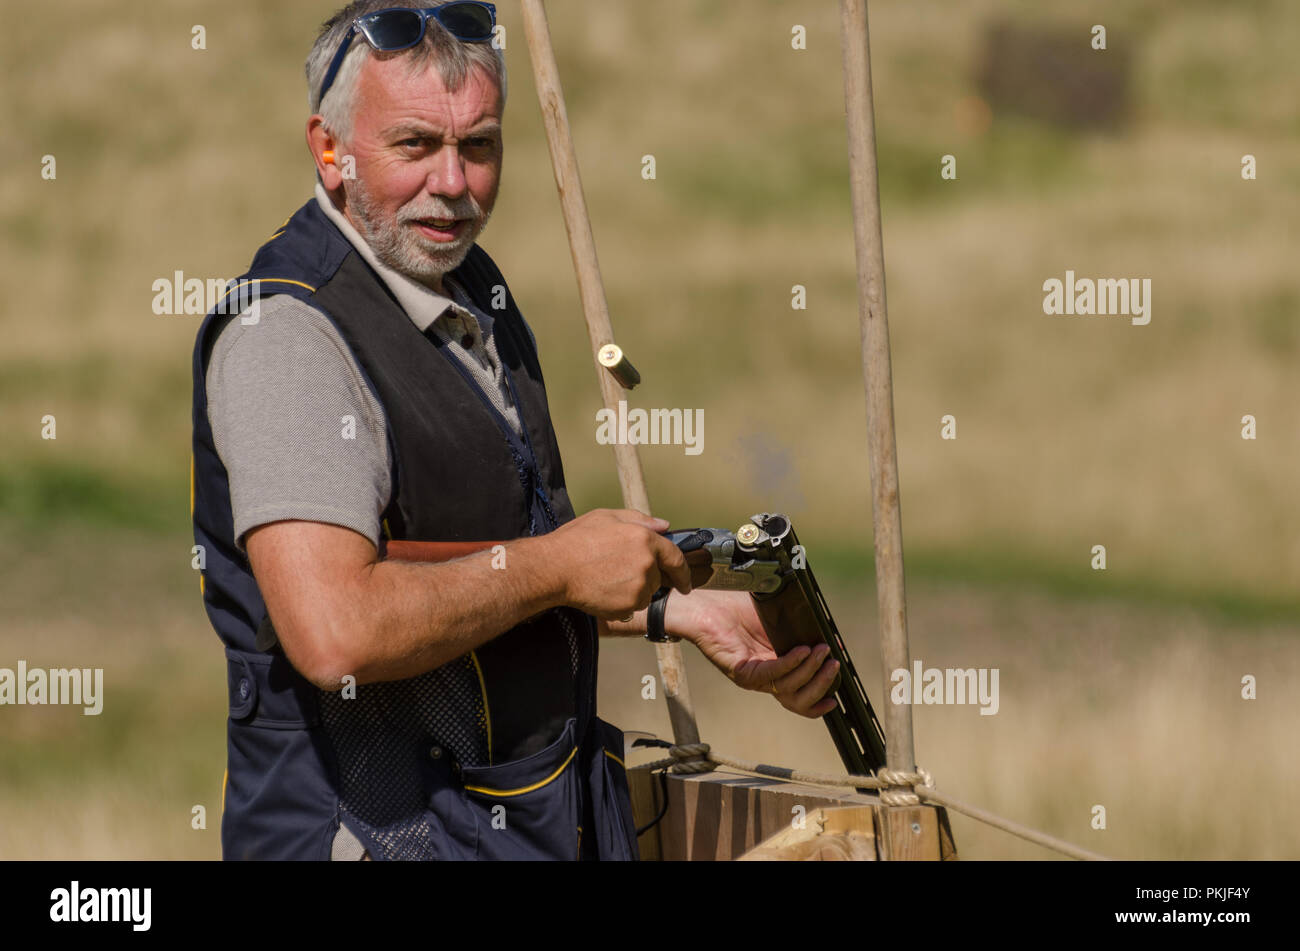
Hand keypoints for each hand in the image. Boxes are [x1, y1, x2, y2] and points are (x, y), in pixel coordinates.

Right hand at [546, 509, 691, 619]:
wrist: (554, 569)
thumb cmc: (576, 540)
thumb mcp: (606, 517)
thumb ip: (640, 520)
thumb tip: (664, 526)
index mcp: (644, 539)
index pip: (675, 557)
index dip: (683, 572)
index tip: (685, 582)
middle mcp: (646, 564)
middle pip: (658, 577)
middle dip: (645, 576)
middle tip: (619, 572)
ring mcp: (638, 587)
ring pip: (645, 593)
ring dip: (634, 589)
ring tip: (607, 579)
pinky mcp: (627, 606)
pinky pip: (631, 607)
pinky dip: (622, 602)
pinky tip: (603, 590)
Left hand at [668, 589, 837, 717]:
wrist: (704, 604)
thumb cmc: (736, 608)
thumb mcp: (777, 620)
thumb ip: (802, 630)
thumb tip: (830, 638)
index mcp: (774, 669)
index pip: (799, 696)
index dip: (818, 699)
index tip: (836, 695)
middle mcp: (765, 679)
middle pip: (798, 699)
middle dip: (821, 683)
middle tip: (834, 665)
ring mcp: (753, 678)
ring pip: (789, 688)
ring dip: (810, 670)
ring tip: (821, 651)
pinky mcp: (742, 671)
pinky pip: (772, 673)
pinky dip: (791, 663)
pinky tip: (802, 650)